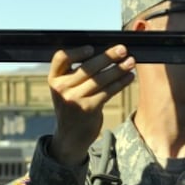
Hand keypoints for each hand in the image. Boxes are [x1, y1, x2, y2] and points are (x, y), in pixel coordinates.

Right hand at [46, 44, 135, 164]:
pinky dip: (120, 83)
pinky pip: (108, 91)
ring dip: (118, 69)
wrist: (70, 136)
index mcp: (54, 78)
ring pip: (101, 79)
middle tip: (123, 49)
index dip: (77, 52)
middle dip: (108, 57)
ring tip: (131, 62)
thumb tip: (105, 52)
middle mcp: (61, 88)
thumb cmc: (72, 106)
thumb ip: (75, 73)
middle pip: (87, 67)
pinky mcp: (88, 109)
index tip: (92, 48)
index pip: (61, 57)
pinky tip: (129, 77)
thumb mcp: (65, 89)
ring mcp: (74, 99)